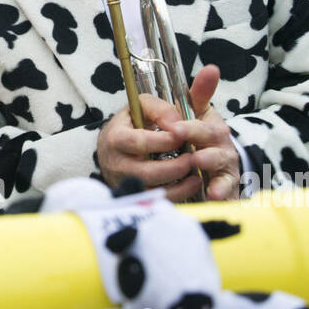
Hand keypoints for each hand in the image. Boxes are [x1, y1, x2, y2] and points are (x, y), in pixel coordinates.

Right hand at [95, 66, 237, 202]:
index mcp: (116, 138)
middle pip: (147, 172)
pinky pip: (158, 202)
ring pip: (153, 192)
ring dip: (179, 185)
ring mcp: (126, 184)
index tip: (183, 136)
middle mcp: (117, 165)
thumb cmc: (129, 125)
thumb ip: (159, 108)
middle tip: (193, 158)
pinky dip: (177, 195)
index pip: (140, 142)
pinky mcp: (135, 198)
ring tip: (196, 174)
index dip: (164, 141)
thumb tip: (177, 123)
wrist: (112, 149)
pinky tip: (191, 185)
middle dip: (175, 167)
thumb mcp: (140, 107)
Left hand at [183, 65, 240, 200]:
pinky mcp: (225, 189)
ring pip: (221, 166)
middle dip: (201, 144)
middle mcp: (222, 147)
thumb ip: (200, 94)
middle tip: (186, 144)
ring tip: (200, 167)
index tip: (175, 128)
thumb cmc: (202, 139)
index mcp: (213, 128)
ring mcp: (225, 169)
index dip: (190, 126)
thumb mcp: (199, 115)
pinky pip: (225, 190)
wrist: (218, 169)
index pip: (203, 125)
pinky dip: (220, 192)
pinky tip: (213, 196)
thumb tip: (212, 68)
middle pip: (214, 143)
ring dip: (211, 167)